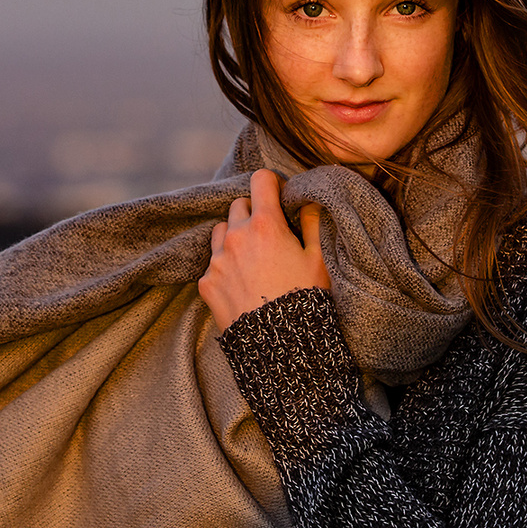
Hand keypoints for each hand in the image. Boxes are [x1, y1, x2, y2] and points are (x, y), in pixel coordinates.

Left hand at [197, 168, 329, 331]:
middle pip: (238, 205)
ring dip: (234, 236)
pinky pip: (213, 264)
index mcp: (265, 225)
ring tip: (253, 258)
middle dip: (253, 213)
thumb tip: (308, 200)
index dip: (272, 184)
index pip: (260, 180)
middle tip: (269, 234)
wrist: (281, 347)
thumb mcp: (319, 260)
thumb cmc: (306, 300)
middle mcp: (235, 237)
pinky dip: (225, 267)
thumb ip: (313, 222)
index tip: (280, 197)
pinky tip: (243, 283)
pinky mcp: (206, 283)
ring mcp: (217, 260)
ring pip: (220, 231)